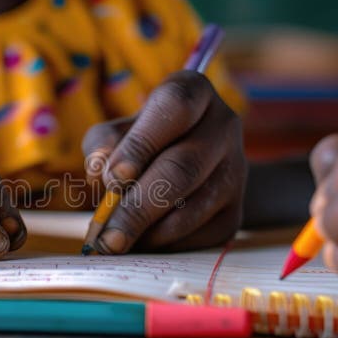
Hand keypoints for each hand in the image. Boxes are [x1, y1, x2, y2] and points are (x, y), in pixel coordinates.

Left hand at [82, 70, 245, 253]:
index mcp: (194, 92)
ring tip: (118, 243)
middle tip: (108, 235)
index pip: (174, 109)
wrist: (185, 162)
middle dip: (139, 207)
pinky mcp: (235, 210)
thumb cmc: (140, 140)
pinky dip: (168, 246)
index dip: (141, 144)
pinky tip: (143, 245)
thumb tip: (101, 169)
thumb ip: (102, 144)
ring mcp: (236, 169)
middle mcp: (224, 125)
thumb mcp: (116, 130)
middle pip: (183, 168)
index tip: (112, 178)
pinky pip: (203, 236)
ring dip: (151, 232)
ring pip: (194, 207)